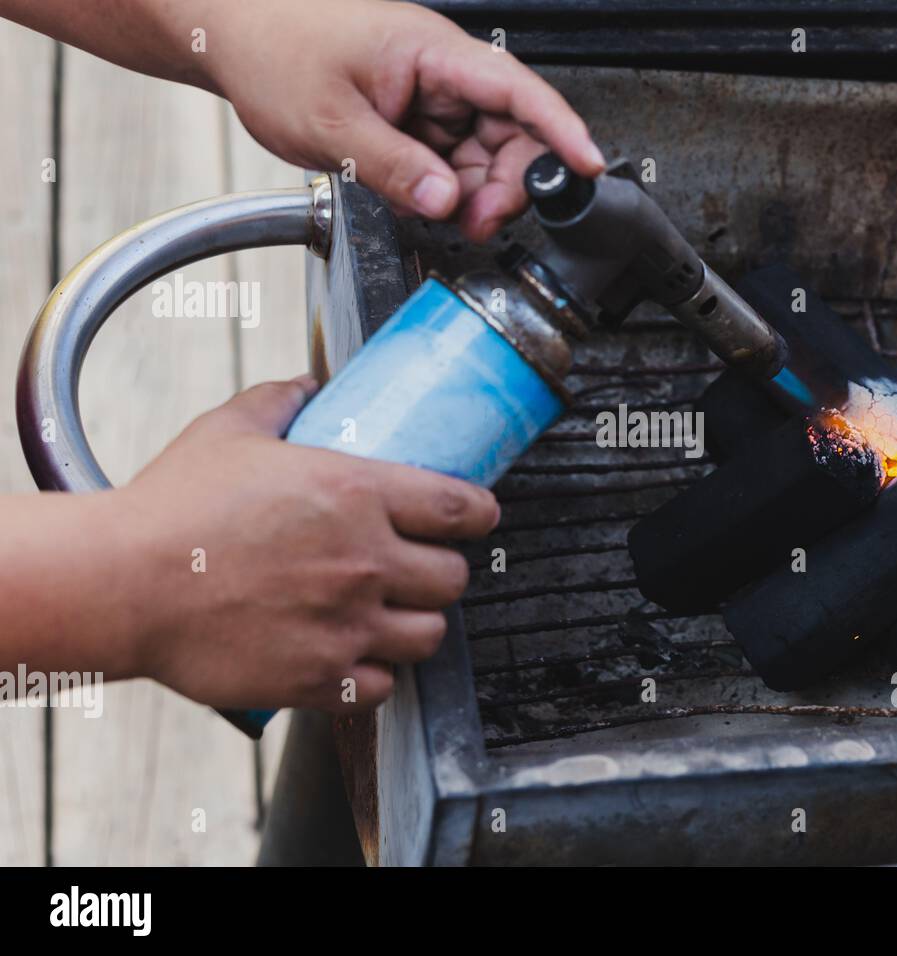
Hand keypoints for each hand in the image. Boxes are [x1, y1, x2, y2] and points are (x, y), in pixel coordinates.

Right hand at [114, 376, 498, 711]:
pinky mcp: (321, 676)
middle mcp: (366, 560)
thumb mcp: (230, 431)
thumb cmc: (172, 506)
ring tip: (393, 615)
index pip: (462, 508)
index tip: (477, 517)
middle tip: (419, 569)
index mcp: (357, 493)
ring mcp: (347, 623)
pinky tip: (355, 656)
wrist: (121, 583)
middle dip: (442, 572)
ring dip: (417, 624)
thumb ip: (279, 401)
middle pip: (453, 578)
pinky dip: (375, 674)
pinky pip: (383, 686)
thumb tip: (308, 385)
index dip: (479, 514)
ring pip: (430, 635)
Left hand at [201, 0, 605, 239]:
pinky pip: (448, 159)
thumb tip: (447, 202)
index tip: (588, 167)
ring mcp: (428, 94)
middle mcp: (440, 71)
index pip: (517, 89)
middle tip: (477, 223)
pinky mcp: (413, 117)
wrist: (231, 32)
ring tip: (444, 217)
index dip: (560, 131)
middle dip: (505, 183)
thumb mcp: (330, 120)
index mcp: (431, 52)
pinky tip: (422, 200)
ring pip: (481, 153)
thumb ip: (394, 166)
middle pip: (510, 131)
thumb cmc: (273, 46)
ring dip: (472, 193)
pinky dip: (443, 188)